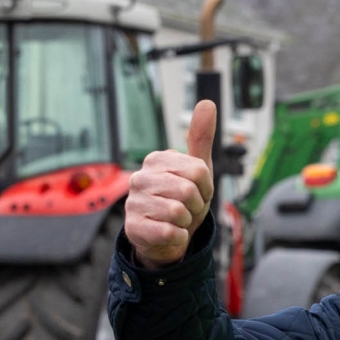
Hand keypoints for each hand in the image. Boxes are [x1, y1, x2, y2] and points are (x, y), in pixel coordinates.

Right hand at [125, 99, 216, 267]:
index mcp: (157, 160)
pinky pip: (170, 232)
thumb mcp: (197, 170)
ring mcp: (133, 202)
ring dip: (186, 221)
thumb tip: (207, 103)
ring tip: (177, 219)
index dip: (206, 188)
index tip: (198, 192)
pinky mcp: (133, 227)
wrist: (167, 236)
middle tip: (187, 208)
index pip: (199, 171)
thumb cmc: (182, 200)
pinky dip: (178, 236)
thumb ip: (201, 138)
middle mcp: (141, 177)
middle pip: (188, 191)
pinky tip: (169, 233)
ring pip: (179, 212)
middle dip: (196, 205)